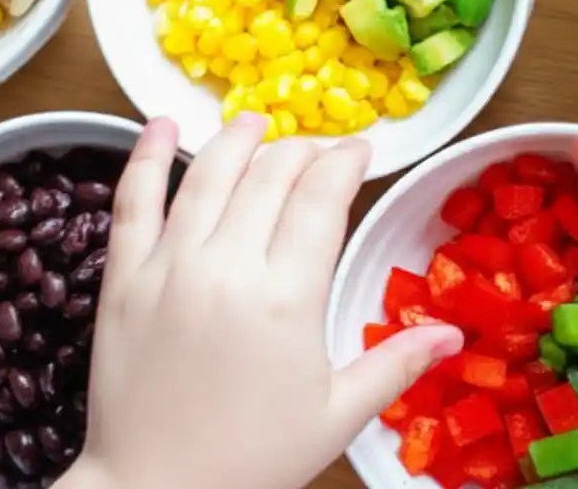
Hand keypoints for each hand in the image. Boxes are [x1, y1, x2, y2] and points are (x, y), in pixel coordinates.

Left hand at [56, 115, 462, 488]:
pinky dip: (144, 156)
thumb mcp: (337, 415)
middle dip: (304, 150)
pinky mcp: (123, 279)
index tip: (361, 151)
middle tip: (322, 150)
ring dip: (237, 140)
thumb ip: (396, 364)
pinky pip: (132, 201)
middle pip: (271, 176)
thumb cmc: (252, 460)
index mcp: (288, 297)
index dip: (345, 162)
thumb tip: (454, 334)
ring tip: (256, 123)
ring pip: (207, 175)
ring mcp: (169, 267)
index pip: (321, 197)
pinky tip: (161, 124)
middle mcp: (228, 267)